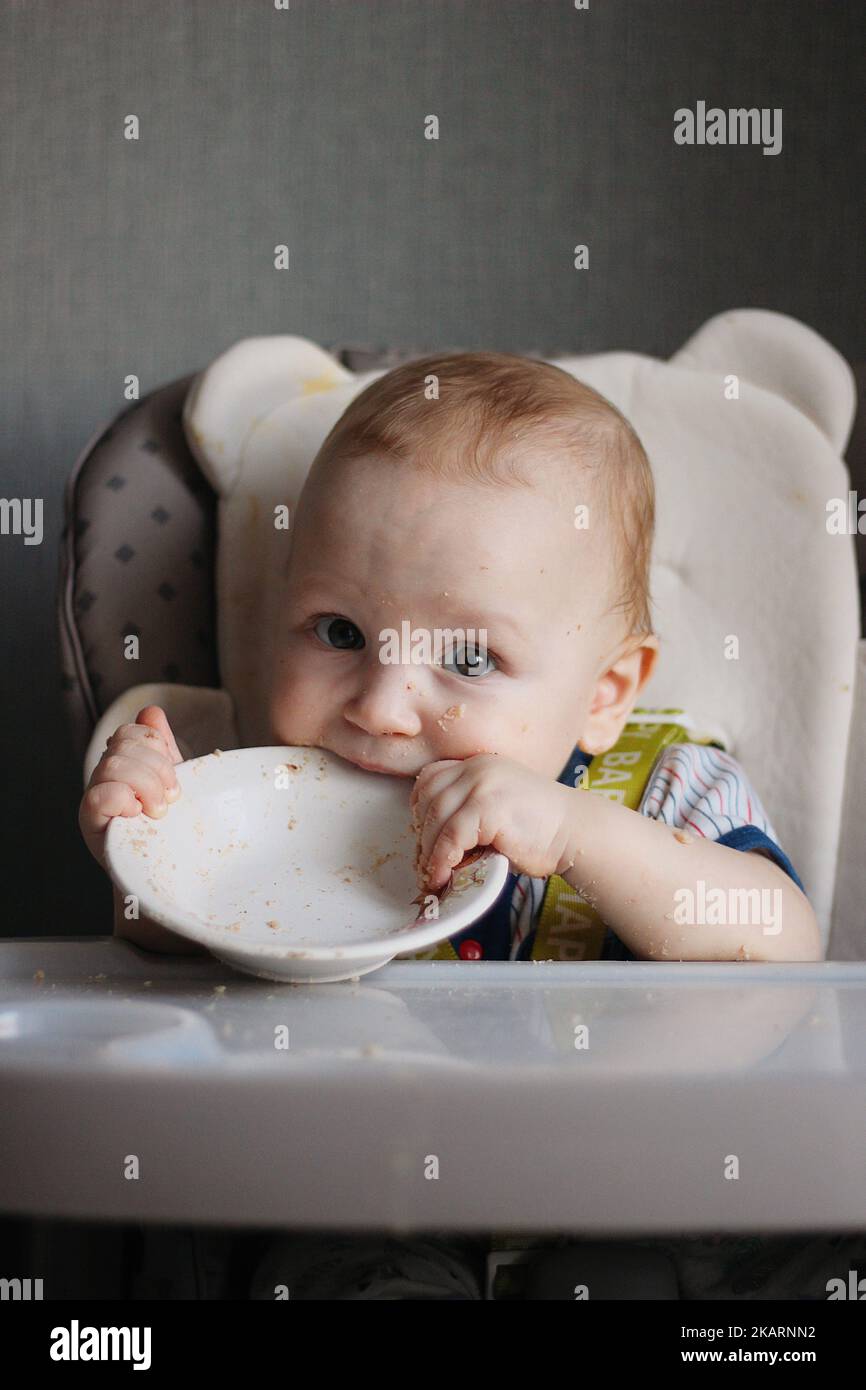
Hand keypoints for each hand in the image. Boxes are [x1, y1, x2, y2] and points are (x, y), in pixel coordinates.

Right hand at [79, 705, 182, 863]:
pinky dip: (123, 801)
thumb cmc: (166, 827)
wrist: (163, 872)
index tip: (174, 776)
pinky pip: (100, 795)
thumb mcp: (169, 782)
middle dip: (157, 769)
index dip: (157, 746)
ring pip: (113, 765)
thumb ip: (160, 747)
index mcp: (123, 763)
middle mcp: (104, 776)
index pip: (132, 731)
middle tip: (170, 799)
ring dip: (145, 786)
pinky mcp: (90, 823)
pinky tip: (136, 815)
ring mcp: (94, 797)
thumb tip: (151, 711)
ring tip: (156, 810)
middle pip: (123, 744)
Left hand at [410, 753, 575, 891]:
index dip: (420, 806)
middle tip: (425, 862)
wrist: (576, 832)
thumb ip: (469, 810)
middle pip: (429, 798)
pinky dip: (441, 860)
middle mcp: (478, 768)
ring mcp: (482, 785)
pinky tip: (443, 876)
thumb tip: (433, 841)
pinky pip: (451, 836)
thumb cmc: (541, 828)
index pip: (432, 777)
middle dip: (422, 834)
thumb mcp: (499, 806)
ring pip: (435, 819)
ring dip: (428, 852)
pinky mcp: (487, 808)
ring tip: (432, 876)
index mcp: (480, 764)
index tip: (421, 833)